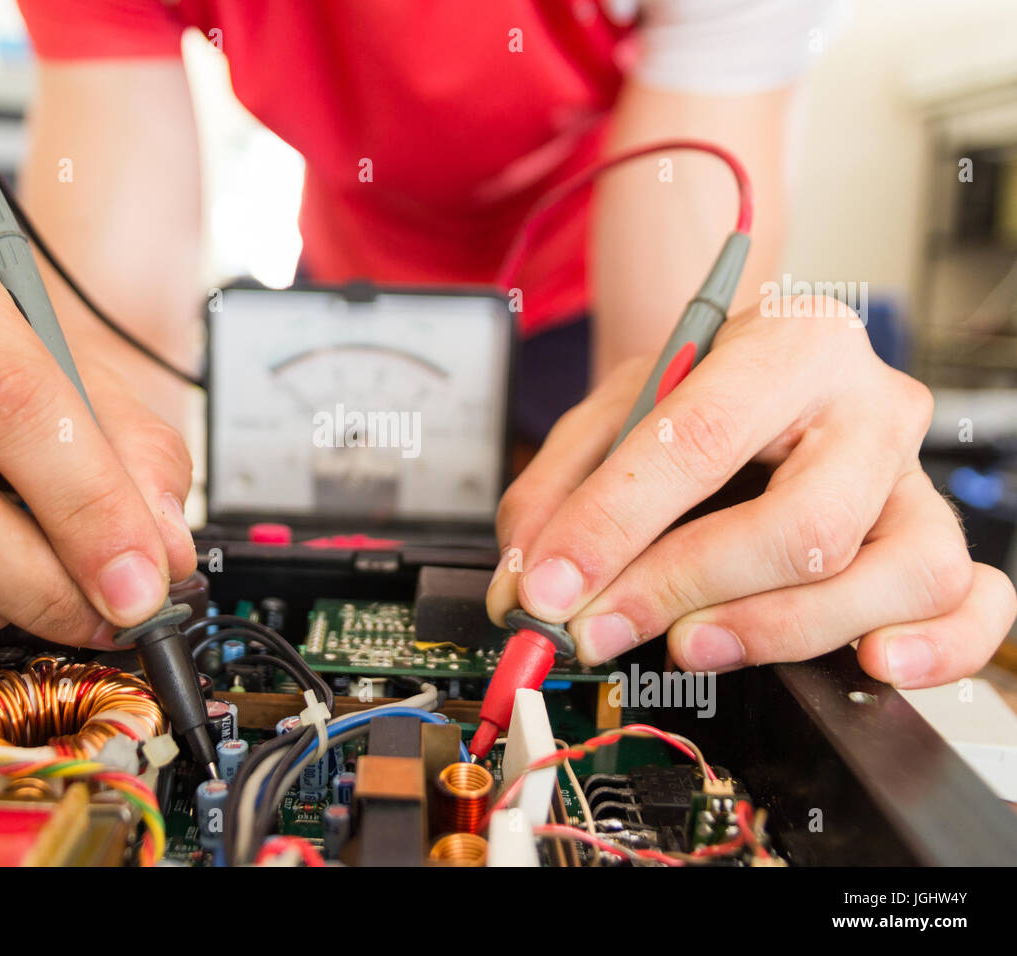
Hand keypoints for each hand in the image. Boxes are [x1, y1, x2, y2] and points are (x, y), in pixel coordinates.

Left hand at [489, 300, 1015, 687]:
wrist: (761, 369)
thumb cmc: (695, 390)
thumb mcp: (608, 410)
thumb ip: (557, 491)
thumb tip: (526, 587)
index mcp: (786, 344)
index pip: (701, 439)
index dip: (615, 526)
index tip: (549, 587)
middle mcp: (869, 405)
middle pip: (802, 526)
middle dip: (682, 590)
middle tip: (599, 627)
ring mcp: (914, 475)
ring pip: (894, 573)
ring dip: (777, 630)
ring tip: (690, 643)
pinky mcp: (939, 533)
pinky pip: (974, 601)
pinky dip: (938, 647)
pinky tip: (872, 662)